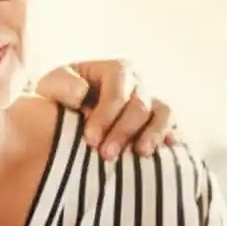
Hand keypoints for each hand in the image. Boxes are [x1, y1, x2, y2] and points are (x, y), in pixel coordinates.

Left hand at [34, 60, 177, 161]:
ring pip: (164, 113)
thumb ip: (61, 84)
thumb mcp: (52, 85)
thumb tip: (82, 94)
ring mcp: (154, 102)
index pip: (117, 90)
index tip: (90, 139)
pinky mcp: (161, 123)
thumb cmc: (60, 98)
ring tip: (140, 154)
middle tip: (107, 155)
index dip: (106, 115)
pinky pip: (174, 127)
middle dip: (123, 131)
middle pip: (140, 105)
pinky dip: (172, 137)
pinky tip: (168, 150)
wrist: (67, 116)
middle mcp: (139, 83)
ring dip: (153, 134)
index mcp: (115, 69)